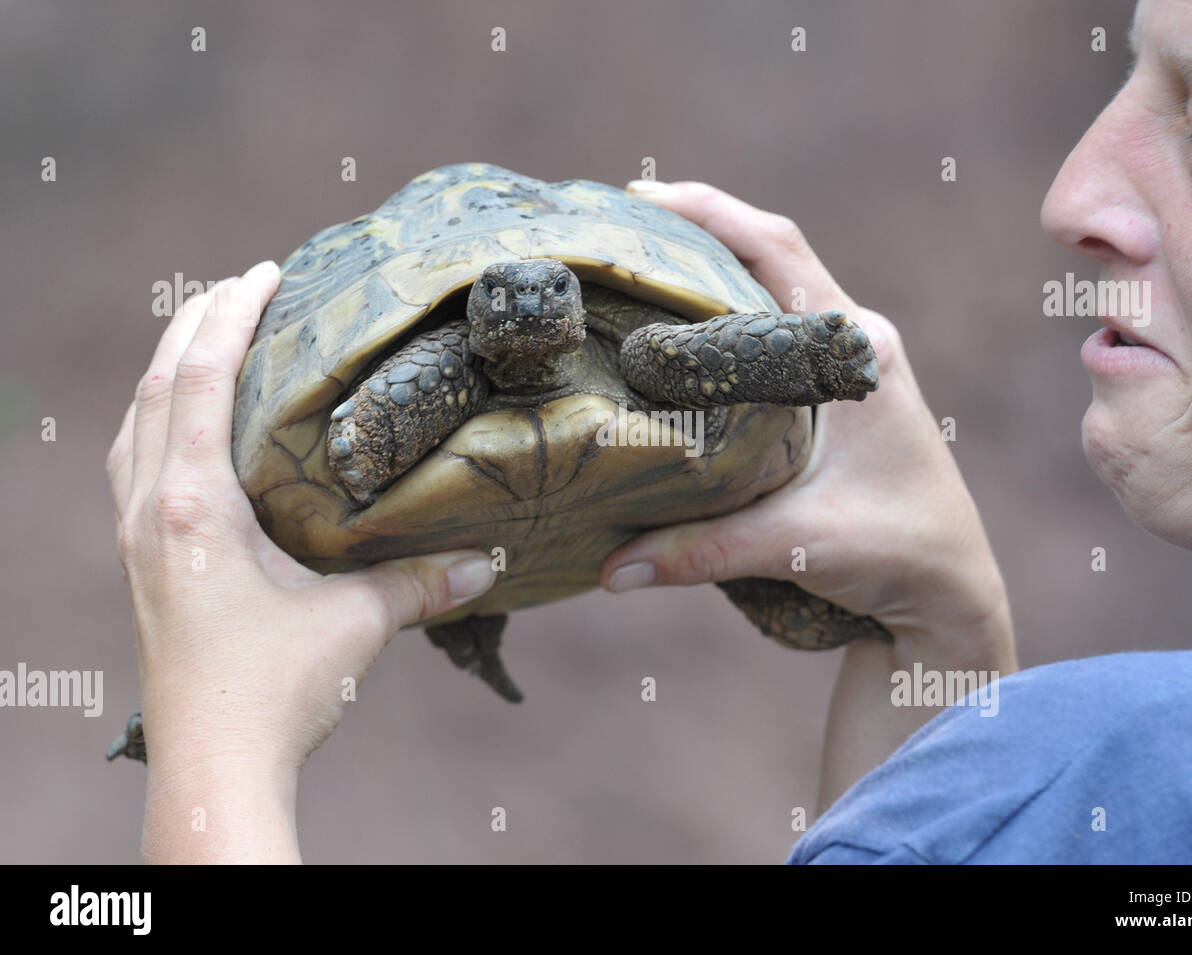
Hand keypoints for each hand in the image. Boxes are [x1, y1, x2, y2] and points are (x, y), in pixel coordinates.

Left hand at [107, 262, 497, 860]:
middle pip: (155, 387)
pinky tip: (185, 430)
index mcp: (194, 506)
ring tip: (208, 336)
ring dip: (167, 369)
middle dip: (193, 325)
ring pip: (134, 424)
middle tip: (241, 285)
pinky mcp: (142, 564)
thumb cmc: (273, 691)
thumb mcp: (356, 624)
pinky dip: (156, 422)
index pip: (198, 381)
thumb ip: (422, 581)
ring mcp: (138, 538)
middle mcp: (153, 510)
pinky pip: (134, 465)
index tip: (264, 272)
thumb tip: (492, 557)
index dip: (229, 316)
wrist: (212, 764)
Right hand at [601, 182, 1014, 804]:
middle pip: (768, 257)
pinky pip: (774, 337)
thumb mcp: (799, 545)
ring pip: (770, 296)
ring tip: (636, 274)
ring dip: (710, 277)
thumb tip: (611, 569)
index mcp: (859, 352)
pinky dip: (725, 324)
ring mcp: (852, 367)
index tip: (643, 198)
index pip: (778, 250)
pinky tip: (679, 341)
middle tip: (617, 235)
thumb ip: (703, 552)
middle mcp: (857, 344)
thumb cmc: (900, 557)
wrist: (952, 595)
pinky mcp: (840, 398)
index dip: (711, 213)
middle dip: (694, 235)